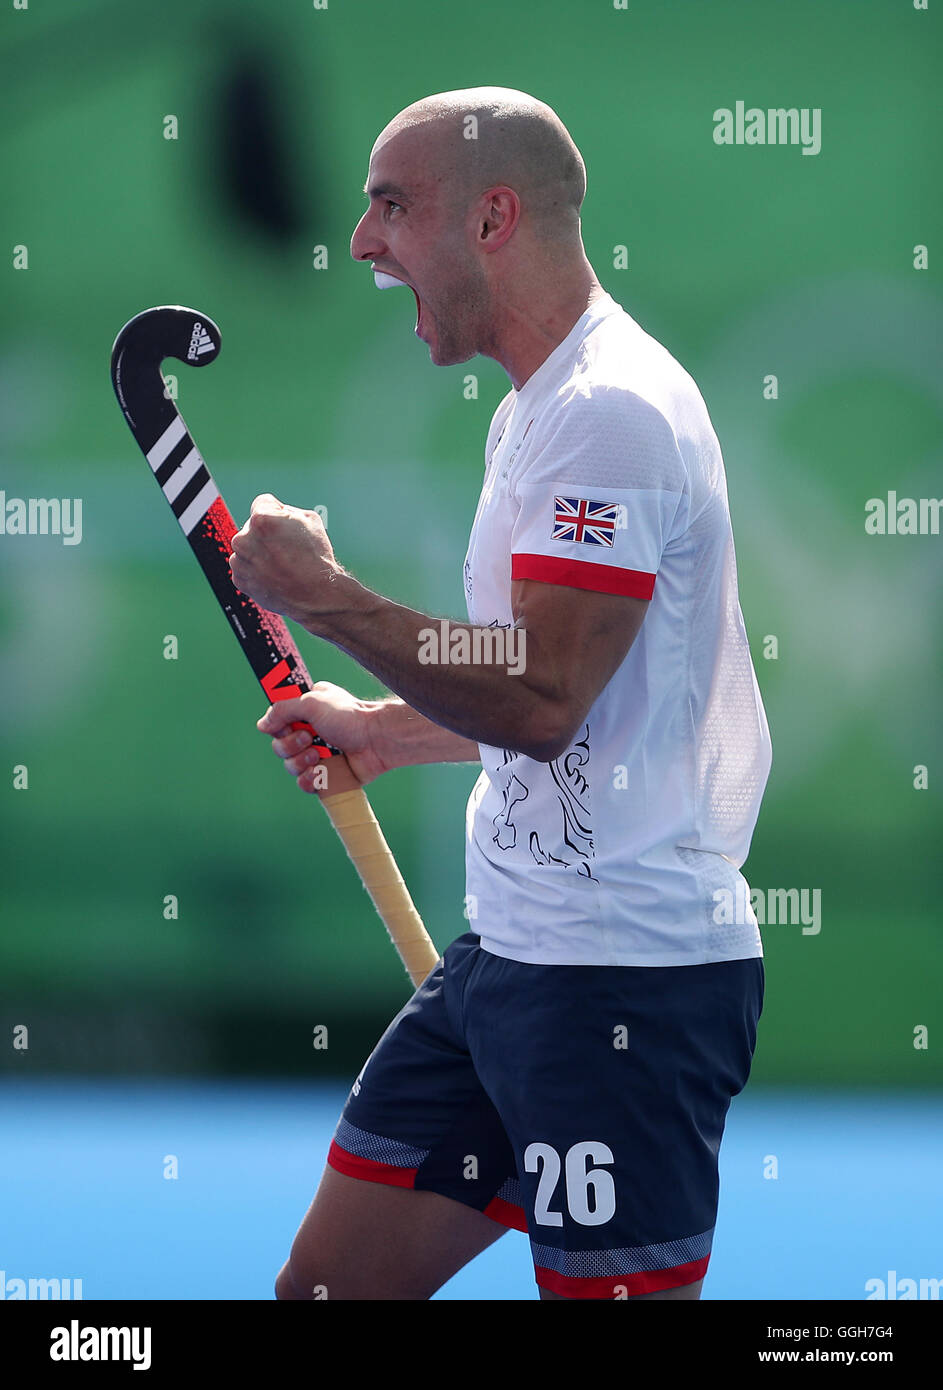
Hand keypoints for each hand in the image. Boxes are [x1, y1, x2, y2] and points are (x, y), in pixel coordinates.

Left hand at [229, 494, 340, 626]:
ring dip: (260, 552)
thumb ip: (286, 510)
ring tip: (282, 564)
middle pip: (253, 526)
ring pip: (247, 547)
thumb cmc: (316, 557)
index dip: (279, 512)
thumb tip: (275, 512)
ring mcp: (240, 560)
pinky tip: (275, 575)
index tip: (287, 525)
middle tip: (287, 548)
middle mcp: (244, 538)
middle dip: (267, 533)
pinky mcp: (239, 579)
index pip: (263, 503)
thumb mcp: (309, 519)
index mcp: (261, 519)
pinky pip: (245, 568)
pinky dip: (256, 570)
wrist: (316, 595)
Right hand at [257, 683, 389, 792]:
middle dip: (290, 744)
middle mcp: (310, 732)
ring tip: (319, 755)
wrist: (377, 740)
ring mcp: (317, 754)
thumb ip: (282, 710)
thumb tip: (263, 725)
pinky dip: (309, 779)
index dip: (278, 725)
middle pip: (279, 746)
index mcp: (306, 711)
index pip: (277, 721)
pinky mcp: (326, 774)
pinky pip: (304, 783)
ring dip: (300, 761)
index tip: (287, 724)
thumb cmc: (349, 716)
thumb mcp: (311, 703)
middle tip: (309, 737)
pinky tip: (321, 772)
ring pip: (289, 766)